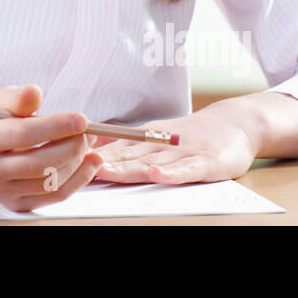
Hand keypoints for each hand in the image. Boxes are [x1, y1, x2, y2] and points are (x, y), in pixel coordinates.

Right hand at [0, 84, 103, 212]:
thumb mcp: (0, 103)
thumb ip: (18, 98)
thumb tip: (34, 92)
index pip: (22, 135)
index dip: (55, 127)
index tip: (81, 119)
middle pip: (39, 164)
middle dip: (71, 147)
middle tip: (89, 132)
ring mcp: (3, 192)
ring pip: (50, 182)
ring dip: (77, 162)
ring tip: (88, 142)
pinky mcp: (18, 204)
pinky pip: (55, 196)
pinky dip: (79, 179)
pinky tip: (90, 162)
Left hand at [86, 104, 258, 185]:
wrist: (236, 123)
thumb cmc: (193, 135)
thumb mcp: (156, 136)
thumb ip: (126, 144)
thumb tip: (89, 144)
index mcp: (145, 141)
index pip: (111, 149)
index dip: (86, 154)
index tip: (60, 157)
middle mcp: (158, 145)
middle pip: (123, 155)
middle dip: (96, 161)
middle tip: (70, 165)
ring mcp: (181, 153)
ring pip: (149, 162)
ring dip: (125, 166)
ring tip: (102, 169)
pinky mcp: (206, 162)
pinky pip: (186, 169)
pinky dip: (171, 173)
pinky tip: (156, 174)